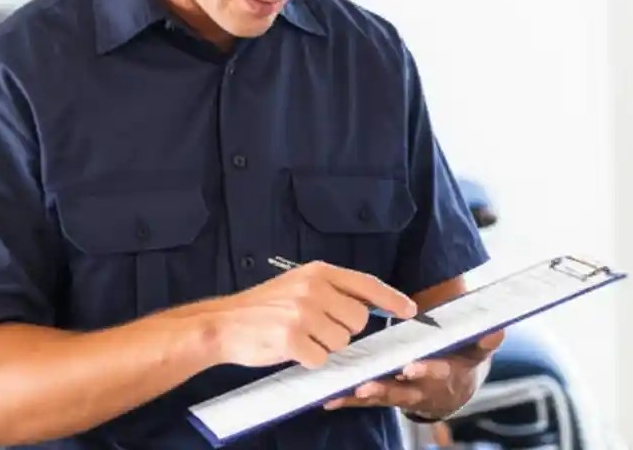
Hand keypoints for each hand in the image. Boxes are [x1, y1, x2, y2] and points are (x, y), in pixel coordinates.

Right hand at [205, 261, 416, 368]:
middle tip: (316, 329)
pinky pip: (320, 359)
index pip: (367, 284)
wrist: (222, 323)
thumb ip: (331, 291)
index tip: (410, 310)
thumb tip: (368, 307)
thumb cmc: (263, 308)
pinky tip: (290, 349)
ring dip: (324, 347)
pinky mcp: (292, 338)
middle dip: (344, 331)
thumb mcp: (298, 285)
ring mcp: (303, 313)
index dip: (392, 298)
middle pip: (358, 321)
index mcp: (318, 272)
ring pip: (341, 342)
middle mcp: (314, 289)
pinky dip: (308, 360)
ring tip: (299, 336)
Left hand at [324, 329, 504, 417]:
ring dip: (365, 394)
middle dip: (386, 387)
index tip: (413, 365)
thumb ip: (485, 342)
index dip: (426, 370)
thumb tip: (498, 331)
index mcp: (444, 374)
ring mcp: (401, 395)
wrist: (453, 391)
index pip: (437, 372)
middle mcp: (421, 389)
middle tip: (369, 384)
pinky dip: (347, 400)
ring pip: (382, 396)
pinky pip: (364, 401)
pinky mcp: (384, 397)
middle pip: (404, 389)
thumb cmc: (461, 361)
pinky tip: (329, 398)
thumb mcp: (476, 352)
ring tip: (348, 390)